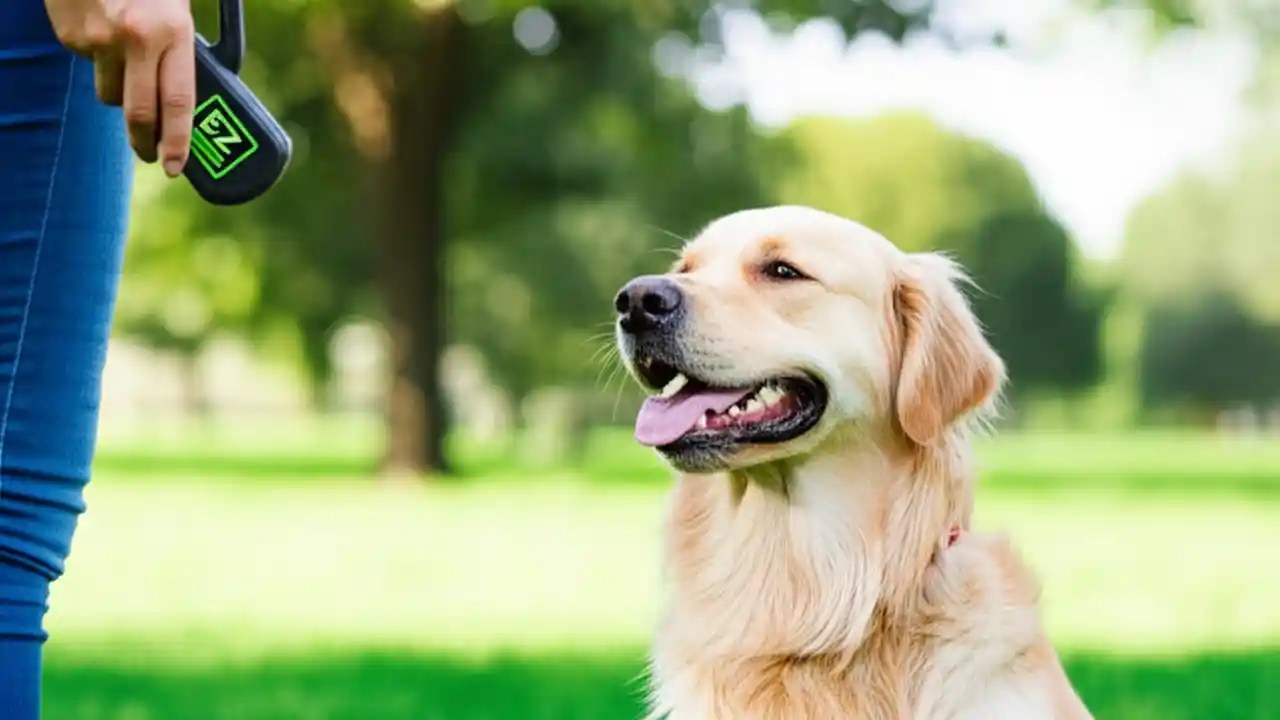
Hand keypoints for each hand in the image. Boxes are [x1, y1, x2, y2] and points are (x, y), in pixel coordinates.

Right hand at [45, 0, 195, 176]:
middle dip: (145, 142)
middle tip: (152, 155)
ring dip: (122, 92)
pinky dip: (100, 58)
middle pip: (138, 113)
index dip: (177, 142)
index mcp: (173, 31)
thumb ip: (183, 46)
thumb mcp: (178, 6)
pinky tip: (105, 30)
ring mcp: (97, 39)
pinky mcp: (71, 35)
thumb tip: (196, 97)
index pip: (177, 102)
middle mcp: (135, 39)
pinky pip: (90, 64)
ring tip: (130, 64)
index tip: (176, 167)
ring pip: (110, 93)